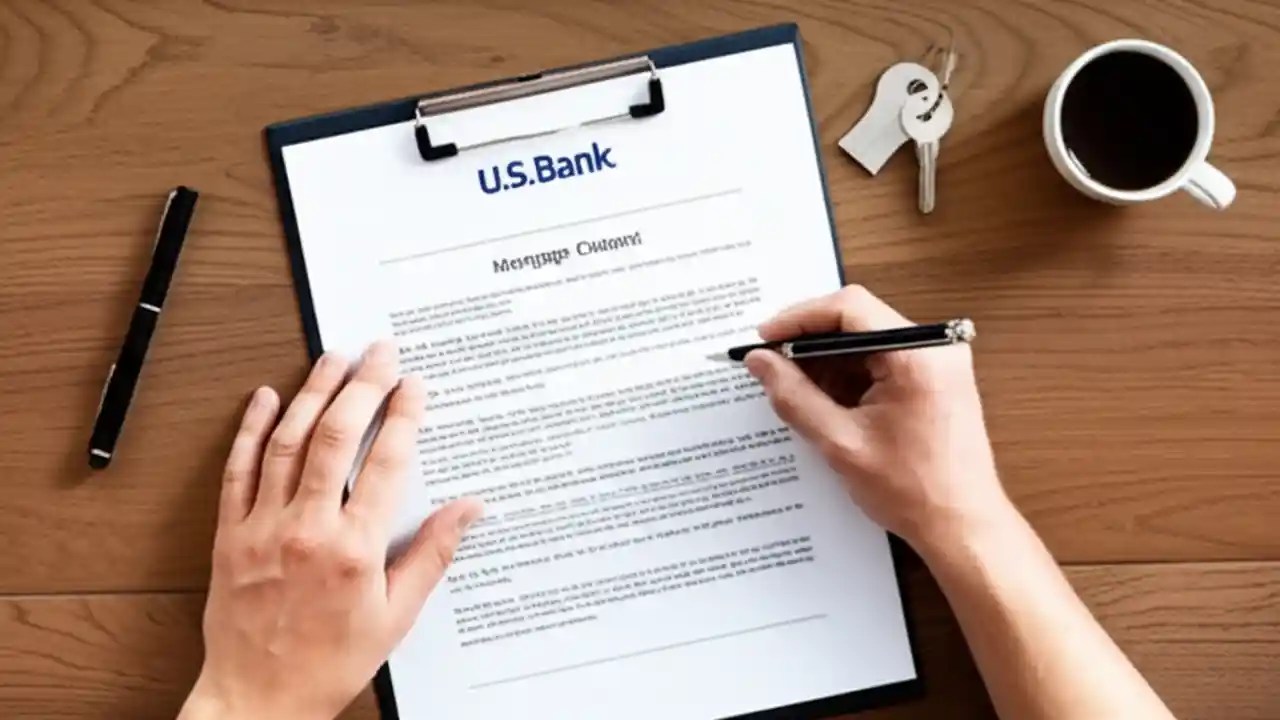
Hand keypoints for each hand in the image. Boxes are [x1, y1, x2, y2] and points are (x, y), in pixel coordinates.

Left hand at [179, 342, 482, 719]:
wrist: (258, 700)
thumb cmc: (329, 664)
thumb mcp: (396, 617)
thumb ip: (431, 555)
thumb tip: (469, 510)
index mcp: (355, 550)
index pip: (386, 463)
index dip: (404, 416)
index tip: (414, 387)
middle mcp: (308, 529)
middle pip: (337, 437)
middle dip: (363, 386)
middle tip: (380, 353)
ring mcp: (264, 528)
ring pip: (289, 443)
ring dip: (313, 394)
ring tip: (333, 359)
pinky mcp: (230, 535)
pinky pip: (238, 470)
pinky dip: (252, 430)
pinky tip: (266, 398)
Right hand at [744, 286, 1013, 554]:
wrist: (963, 526)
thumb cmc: (914, 492)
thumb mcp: (840, 443)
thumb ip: (794, 396)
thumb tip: (760, 362)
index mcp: (916, 357)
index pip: (849, 308)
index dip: (799, 318)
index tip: (765, 339)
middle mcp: (935, 348)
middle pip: (858, 319)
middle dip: (810, 340)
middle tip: (771, 365)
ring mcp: (940, 361)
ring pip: (868, 338)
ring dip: (829, 360)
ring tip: (796, 391)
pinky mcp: (937, 377)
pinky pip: (884, 358)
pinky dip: (851, 373)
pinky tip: (827, 401)